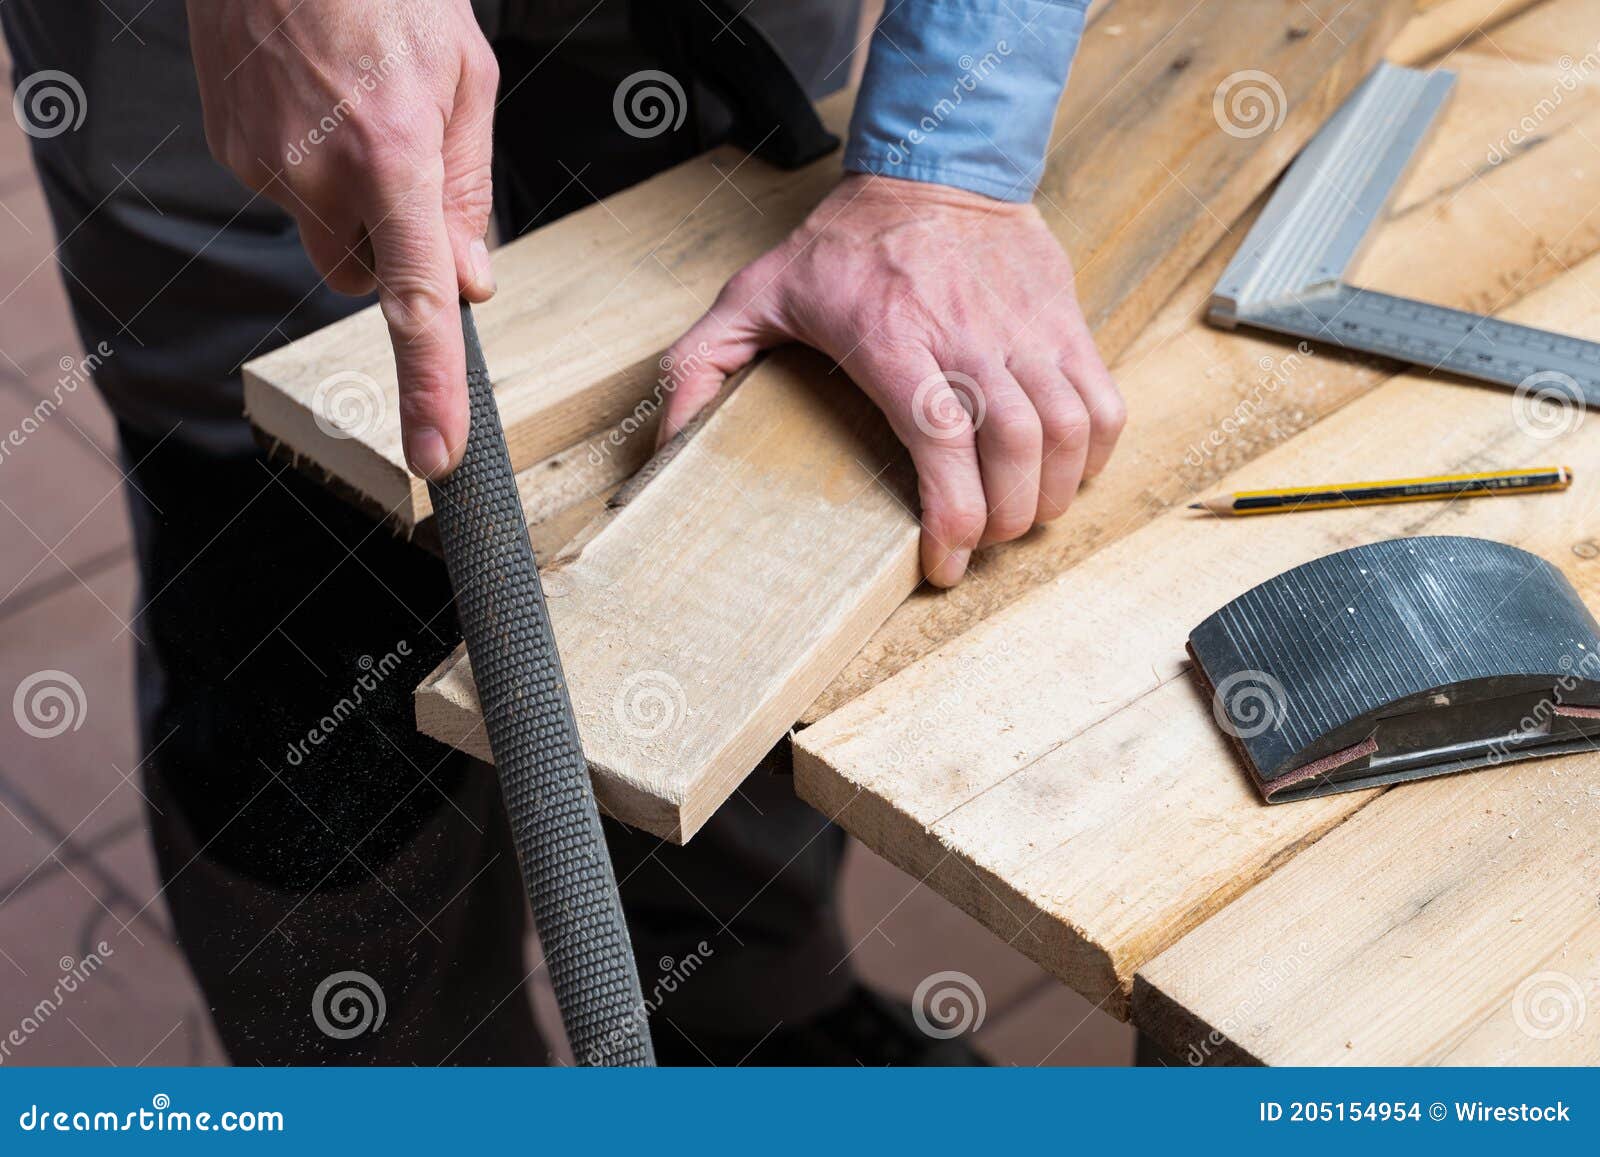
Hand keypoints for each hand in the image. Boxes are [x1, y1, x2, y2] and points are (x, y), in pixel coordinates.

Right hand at [187, 0, 499, 477]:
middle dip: (392, 251)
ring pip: (325, 240)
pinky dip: (311, 174)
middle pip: (365, 277)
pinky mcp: (230, 152)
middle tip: (405, 165)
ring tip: (355, 118)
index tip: (437, 455)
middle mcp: (318, 174)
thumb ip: (469, 190)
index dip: (430, 389)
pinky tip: (317, 107)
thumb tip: (470, 284)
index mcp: (392, 158)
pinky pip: (286, 197)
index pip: (415, 304)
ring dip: (352, 210)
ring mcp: (262, 165)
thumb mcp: (464, 77)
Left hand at [659, 174, 1124, 585]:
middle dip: (1004, 518)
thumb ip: (702, 365)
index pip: (939, 437)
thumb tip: (666, 446)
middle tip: (979, 543)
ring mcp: (1025, 329)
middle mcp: (967, 335)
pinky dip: (1093, 453)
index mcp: (892, 338)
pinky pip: (1104, 400)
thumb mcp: (754, 295)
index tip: (941, 561)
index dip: (950, 514)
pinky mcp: (1065, 321)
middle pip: (1014, 446)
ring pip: (1067, 429)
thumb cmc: (844, 244)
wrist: (935, 169)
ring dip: (1051, 493)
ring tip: (1021, 518)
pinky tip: (1065, 474)